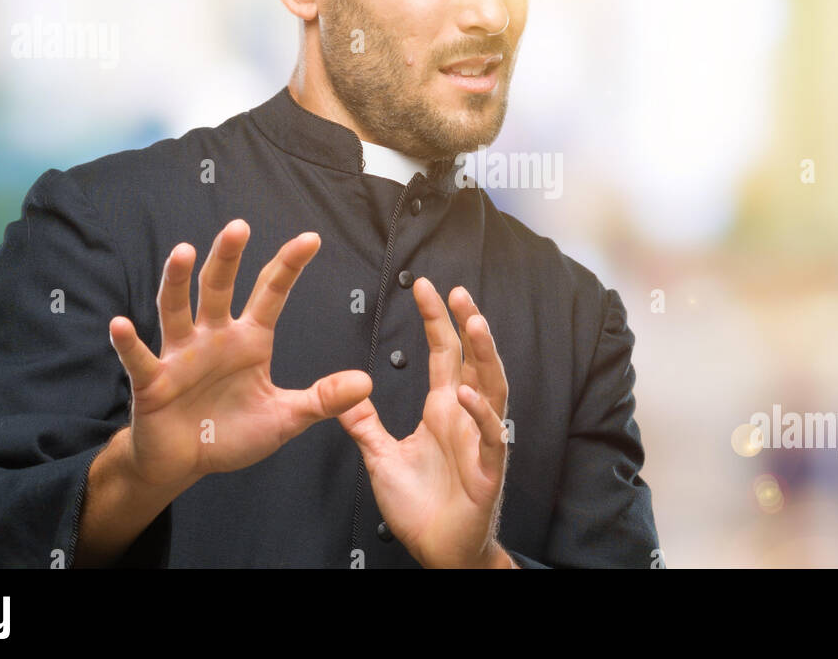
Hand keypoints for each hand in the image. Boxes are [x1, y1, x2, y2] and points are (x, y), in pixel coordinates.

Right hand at [107, 219, 371, 489]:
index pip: (270, 293)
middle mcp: (214, 337)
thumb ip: (322, 400)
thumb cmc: (233, 432)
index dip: (289, 266)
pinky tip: (121, 324)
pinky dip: (129, 343)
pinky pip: (139, 359)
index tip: (311, 238)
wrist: (187, 462)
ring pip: (177, 309)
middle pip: (219, 287)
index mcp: (249, 340)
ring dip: (178, 281)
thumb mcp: (285, 418)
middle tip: (239, 227)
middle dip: (228, 257)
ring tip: (184, 252)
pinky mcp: (152, 381)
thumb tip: (367, 383)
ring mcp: (180, 355)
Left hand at [338, 277, 510, 567]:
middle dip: (466, 324)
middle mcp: (464, 417)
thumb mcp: (381, 458)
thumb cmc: (421, 508)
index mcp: (441, 411)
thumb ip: (366, 425)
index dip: (435, 319)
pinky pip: (489, 435)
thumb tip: (345, 396)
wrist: (440, 550)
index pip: (443, 354)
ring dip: (484, 355)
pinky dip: (479, 413)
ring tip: (473, 324)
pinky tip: (464, 394)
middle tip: (455, 292)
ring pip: (492, 387)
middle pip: (472, 360)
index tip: (425, 287)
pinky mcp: (487, 469)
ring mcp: (480, 440)